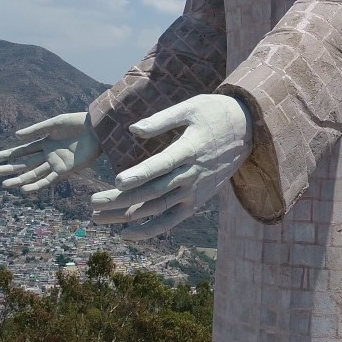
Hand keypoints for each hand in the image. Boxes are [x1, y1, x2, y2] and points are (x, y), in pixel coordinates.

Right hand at [0, 112, 100, 191]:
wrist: (97, 129)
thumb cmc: (77, 123)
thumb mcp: (54, 124)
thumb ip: (36, 130)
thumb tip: (16, 136)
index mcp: (46, 142)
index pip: (24, 150)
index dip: (10, 154)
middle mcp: (49, 155)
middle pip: (26, 163)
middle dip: (10, 168)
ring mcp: (56, 163)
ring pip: (34, 174)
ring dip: (20, 180)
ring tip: (5, 184)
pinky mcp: (65, 170)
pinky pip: (49, 180)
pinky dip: (37, 185)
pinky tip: (25, 189)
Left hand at [91, 94, 252, 239]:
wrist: (248, 130)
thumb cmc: (214, 114)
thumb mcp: (190, 107)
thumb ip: (161, 120)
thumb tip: (133, 129)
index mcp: (190, 149)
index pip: (161, 165)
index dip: (140, 174)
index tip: (117, 181)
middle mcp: (192, 175)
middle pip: (152, 191)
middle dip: (120, 199)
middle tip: (92, 203)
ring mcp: (195, 191)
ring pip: (156, 208)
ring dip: (126, 215)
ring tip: (97, 217)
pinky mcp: (197, 201)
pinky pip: (172, 220)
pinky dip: (150, 229)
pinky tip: (126, 233)